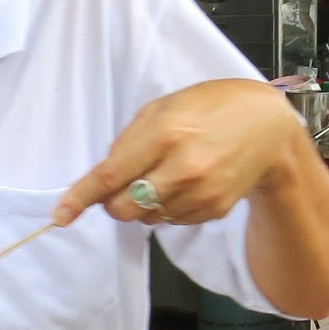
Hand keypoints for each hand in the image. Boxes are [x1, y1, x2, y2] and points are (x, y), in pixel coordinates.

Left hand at [54, 80, 303, 227]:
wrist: (268, 127)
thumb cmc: (210, 109)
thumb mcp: (163, 108)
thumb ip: (128, 142)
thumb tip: (101, 180)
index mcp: (165, 133)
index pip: (110, 176)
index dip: (81, 198)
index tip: (60, 216)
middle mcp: (182, 167)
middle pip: (122, 209)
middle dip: (114, 201)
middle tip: (128, 180)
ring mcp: (200, 193)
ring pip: (145, 218)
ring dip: (143, 203)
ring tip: (168, 172)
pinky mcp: (212, 210)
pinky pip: (170, 221)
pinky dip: (168, 206)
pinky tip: (188, 182)